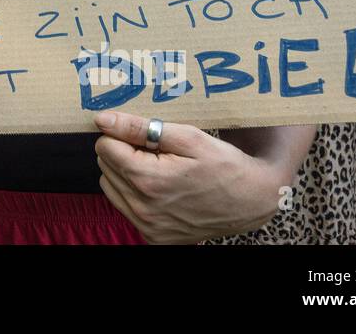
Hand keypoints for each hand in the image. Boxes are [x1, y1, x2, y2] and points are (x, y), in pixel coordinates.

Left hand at [93, 111, 280, 243]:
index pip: (105, 146)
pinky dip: (135, 194)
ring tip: (158, 168)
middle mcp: (143, 208)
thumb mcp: (187, 137)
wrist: (252, 200)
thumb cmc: (223, 164)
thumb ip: (139, 128)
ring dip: (126, 173)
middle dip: (124, 152)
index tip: (146, 136)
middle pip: (105, 166)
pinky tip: (160, 188)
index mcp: (148, 180)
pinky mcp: (153, 237)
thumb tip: (102, 119)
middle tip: (156, 152)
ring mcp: (148, 226)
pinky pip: (124, 207)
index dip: (123, 135)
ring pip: (110, 186)